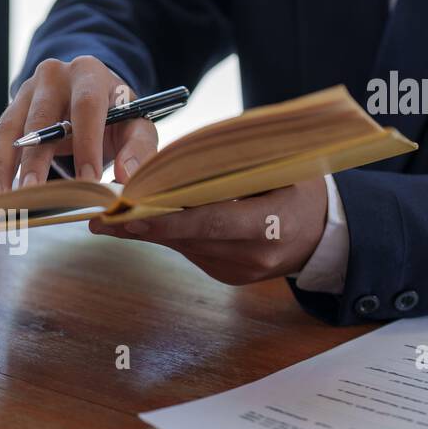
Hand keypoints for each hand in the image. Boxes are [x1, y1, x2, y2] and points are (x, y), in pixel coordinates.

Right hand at [0, 56, 157, 194]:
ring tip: (5, 198)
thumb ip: (139, 148)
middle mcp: (54, 75)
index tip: (88, 181)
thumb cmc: (116, 113)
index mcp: (89, 73)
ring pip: (12, 128)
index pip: (86, 106)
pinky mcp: (13, 107)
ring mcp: (28, 90)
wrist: (91, 93)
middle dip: (38, 159)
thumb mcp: (135, 124)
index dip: (86, 144)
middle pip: (42, 117)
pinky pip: (0, 138)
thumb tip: (128, 176)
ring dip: (6, 166)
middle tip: (35, 193)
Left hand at [90, 178, 328, 284]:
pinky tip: (141, 220)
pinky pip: (190, 250)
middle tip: (100, 218)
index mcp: (271, 226)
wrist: (326, 232)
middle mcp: (252, 256)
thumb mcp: (284, 166)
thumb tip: (184, 152)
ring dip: (147, 230)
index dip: (167, 218)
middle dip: (141, 226)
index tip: (129, 212)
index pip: (210, 222)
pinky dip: (167, 233)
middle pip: (187, 238)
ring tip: (111, 215)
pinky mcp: (228, 276)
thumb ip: (238, 160)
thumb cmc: (303, 186)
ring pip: (183, 245)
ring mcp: (239, 271)